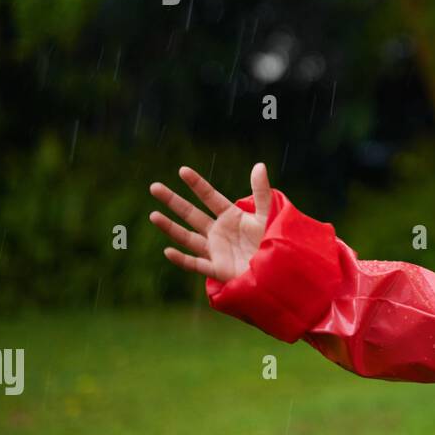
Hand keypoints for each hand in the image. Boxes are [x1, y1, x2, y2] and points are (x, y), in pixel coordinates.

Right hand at [149, 163, 272, 281]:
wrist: (281, 268)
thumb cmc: (276, 241)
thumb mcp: (268, 214)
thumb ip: (261, 191)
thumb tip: (259, 165)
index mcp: (231, 216)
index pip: (210, 197)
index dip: (197, 184)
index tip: (182, 170)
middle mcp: (219, 232)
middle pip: (191, 214)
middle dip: (173, 201)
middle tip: (154, 187)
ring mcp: (216, 250)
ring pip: (188, 237)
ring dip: (170, 227)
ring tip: (153, 215)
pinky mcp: (218, 269)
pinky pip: (196, 264)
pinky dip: (182, 260)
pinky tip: (168, 252)